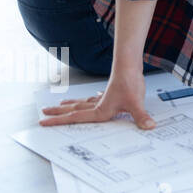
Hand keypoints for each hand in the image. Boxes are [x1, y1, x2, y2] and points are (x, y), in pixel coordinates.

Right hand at [39, 70, 153, 128]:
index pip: (74, 118)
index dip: (57, 122)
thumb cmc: (130, 83)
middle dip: (58, 113)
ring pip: (82, 103)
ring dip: (70, 105)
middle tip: (43, 114)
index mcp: (100, 111)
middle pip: (74, 109)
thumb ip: (141, 117)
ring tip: (59, 106)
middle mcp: (98, 105)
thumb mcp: (135, 104)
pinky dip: (92, 99)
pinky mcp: (111, 92)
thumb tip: (149, 127)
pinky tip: (95, 96)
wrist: (130, 65)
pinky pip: (96, 98)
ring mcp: (103, 98)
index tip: (43, 122)